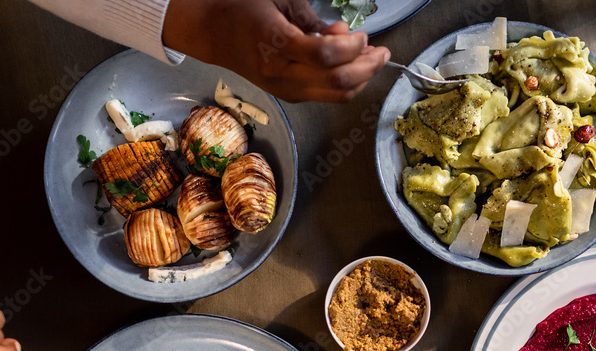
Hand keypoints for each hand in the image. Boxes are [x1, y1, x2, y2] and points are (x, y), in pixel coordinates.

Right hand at [163, 0, 389, 102]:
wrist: (213, 33)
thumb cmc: (243, 10)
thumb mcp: (277, 3)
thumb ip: (312, 22)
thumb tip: (341, 35)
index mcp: (275, 45)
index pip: (325, 56)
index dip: (352, 47)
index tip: (363, 36)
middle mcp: (281, 74)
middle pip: (336, 81)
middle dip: (367, 67)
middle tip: (381, 51)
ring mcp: (285, 90)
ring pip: (336, 95)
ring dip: (362, 79)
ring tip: (372, 58)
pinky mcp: (289, 97)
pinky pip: (327, 97)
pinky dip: (346, 84)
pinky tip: (351, 65)